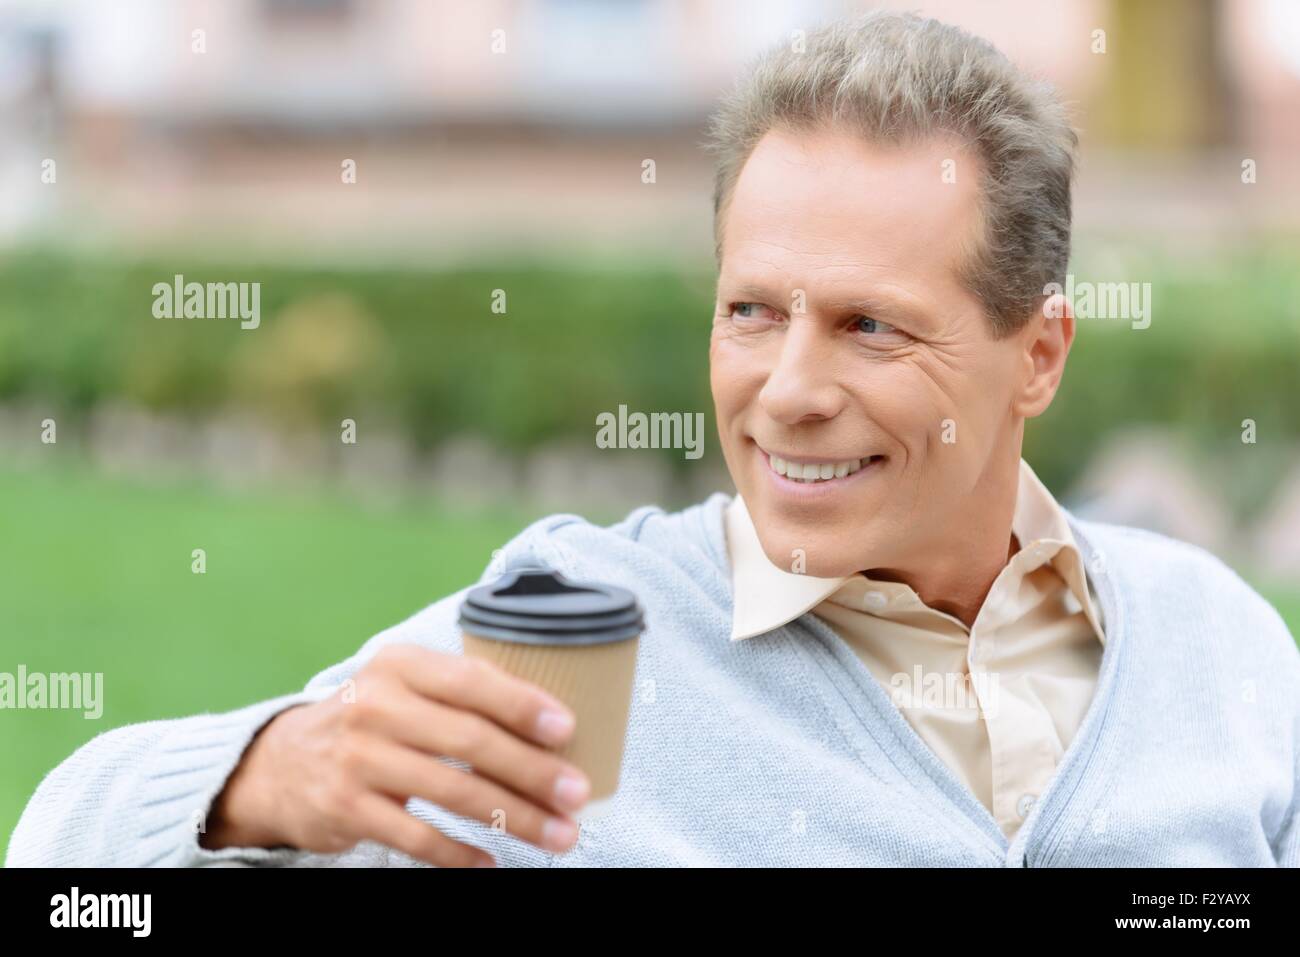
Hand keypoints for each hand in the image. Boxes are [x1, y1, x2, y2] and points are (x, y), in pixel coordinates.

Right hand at [200, 644, 590, 866]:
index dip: (523, 705)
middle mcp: (375, 706)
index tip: (567, 730)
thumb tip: (550, 724)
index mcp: (399, 665)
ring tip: (556, 833)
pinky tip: (493, 862)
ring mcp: (358, 759)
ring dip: (514, 817)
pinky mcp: (347, 808)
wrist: (282, 763)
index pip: (471, 681)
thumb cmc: (371, 720)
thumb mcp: (404, 686)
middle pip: (470, 740)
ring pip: (453, 792)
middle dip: (532, 771)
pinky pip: (418, 837)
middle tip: (576, 793)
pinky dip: (461, 854)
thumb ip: (462, 694)